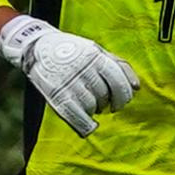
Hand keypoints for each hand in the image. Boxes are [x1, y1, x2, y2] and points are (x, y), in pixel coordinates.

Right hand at [0, 16, 139, 136]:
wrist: (37, 48)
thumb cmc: (72, 51)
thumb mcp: (95, 50)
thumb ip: (118, 65)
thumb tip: (137, 87)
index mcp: (95, 57)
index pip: (118, 80)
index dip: (124, 95)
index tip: (121, 102)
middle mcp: (83, 69)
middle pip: (105, 96)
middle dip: (108, 104)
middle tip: (105, 105)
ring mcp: (69, 83)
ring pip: (92, 106)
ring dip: (95, 110)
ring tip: (89, 104)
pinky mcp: (57, 96)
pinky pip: (78, 118)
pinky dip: (86, 126)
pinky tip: (89, 125)